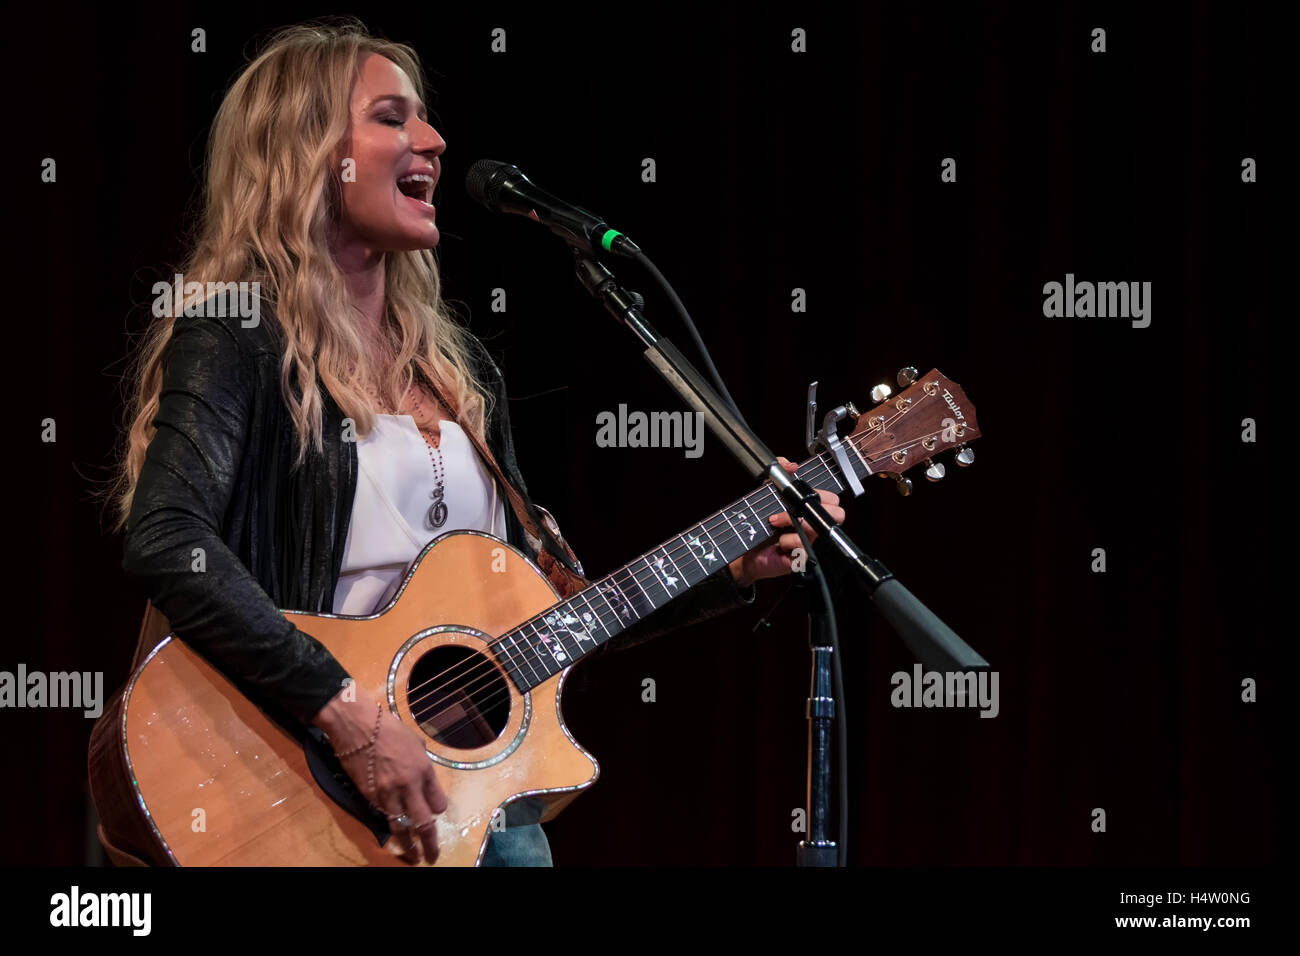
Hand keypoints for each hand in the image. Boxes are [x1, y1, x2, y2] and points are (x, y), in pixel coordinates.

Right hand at [314, 692, 448, 863]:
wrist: (357, 726)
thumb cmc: (389, 728)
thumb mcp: (415, 743)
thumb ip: (422, 765)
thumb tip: (424, 782)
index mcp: (424, 770)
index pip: (438, 804)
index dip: (438, 810)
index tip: (436, 813)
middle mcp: (409, 785)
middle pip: (424, 823)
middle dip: (430, 843)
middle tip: (432, 856)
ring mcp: (388, 793)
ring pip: (401, 827)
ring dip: (408, 845)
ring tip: (413, 857)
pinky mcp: (369, 796)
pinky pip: (382, 815)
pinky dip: (389, 824)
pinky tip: (392, 829)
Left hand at [728, 457, 845, 587]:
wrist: (746, 550)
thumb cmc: (758, 524)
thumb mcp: (766, 493)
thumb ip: (778, 474)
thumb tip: (791, 465)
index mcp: (810, 510)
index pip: (832, 499)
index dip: (821, 495)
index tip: (799, 495)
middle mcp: (814, 526)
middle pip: (837, 514)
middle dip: (812, 508)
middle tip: (790, 509)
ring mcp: (811, 542)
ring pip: (816, 527)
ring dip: (790, 520)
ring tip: (773, 523)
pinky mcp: (804, 557)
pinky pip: (803, 544)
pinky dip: (786, 540)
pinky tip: (778, 542)